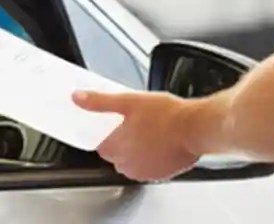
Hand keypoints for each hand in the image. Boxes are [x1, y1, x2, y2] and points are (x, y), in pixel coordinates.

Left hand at [72, 89, 201, 181]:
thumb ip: (100, 102)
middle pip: (116, 154)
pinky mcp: (161, 175)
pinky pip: (149, 167)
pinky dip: (151, 157)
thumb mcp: (129, 101)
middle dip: (122, 141)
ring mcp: (144, 172)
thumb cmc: (167, 115)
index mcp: (116, 147)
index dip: (106, 134)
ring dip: (136, 150)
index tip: (113, 125)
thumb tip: (78, 98)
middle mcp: (127, 164)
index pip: (100, 145)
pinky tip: (159, 143)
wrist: (194, 127)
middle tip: (134, 124)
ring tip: (149, 132)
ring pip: (132, 162)